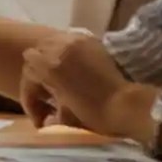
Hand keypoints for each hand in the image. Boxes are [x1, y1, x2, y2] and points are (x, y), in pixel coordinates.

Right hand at [21, 30, 142, 137]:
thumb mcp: (68, 117)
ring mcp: (77, 41)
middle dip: (36, 74)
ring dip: (49, 59)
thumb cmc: (99, 113)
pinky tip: (73, 68)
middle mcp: (60, 48)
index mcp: (50, 67)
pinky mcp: (93, 41)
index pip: (27, 74)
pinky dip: (66, 53)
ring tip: (57, 78)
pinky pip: (70, 40)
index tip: (40, 116)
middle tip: (45, 95)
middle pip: (34, 54)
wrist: (133, 104)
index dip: (30, 97)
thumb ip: (52, 115)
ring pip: (51, 43)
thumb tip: (46, 121)